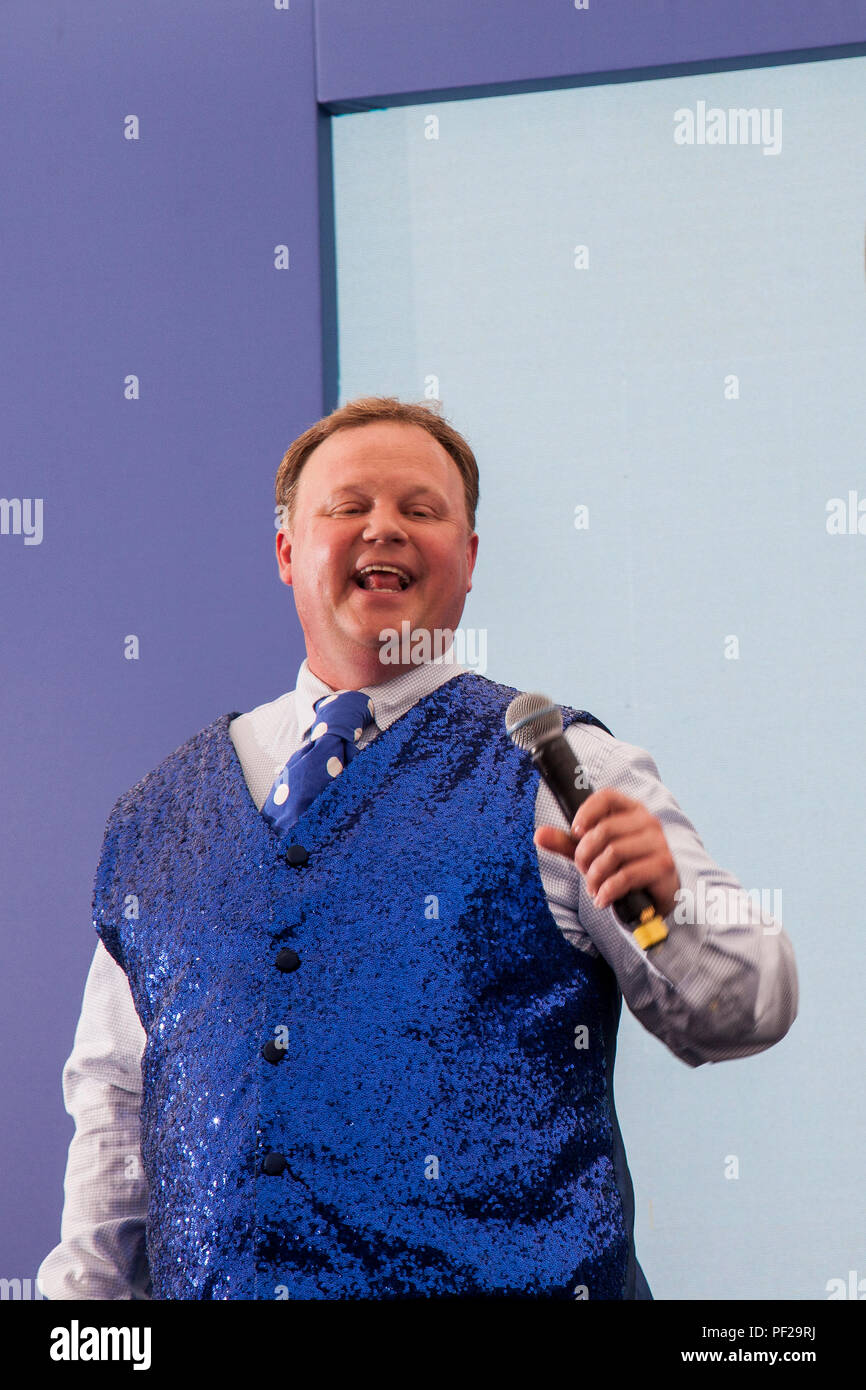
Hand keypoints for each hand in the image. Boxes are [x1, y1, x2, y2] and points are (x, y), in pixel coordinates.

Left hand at [533, 788, 679, 918]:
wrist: (655, 896)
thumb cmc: (623, 867)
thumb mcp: (593, 852)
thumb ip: (568, 843)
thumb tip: (539, 834)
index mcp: (632, 810)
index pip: (606, 796)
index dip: (586, 812)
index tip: (575, 833)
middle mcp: (648, 822)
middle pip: (604, 829)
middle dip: (585, 854)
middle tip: (583, 870)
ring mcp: (658, 843)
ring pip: (614, 853)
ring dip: (595, 875)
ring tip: (593, 887)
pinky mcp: (663, 866)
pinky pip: (626, 876)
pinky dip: (607, 890)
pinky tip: (602, 899)